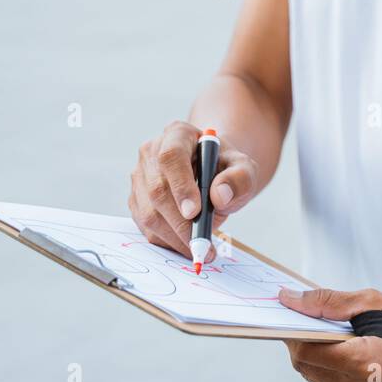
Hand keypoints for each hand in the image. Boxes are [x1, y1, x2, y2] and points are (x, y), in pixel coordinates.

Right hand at [127, 120, 258, 259]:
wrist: (214, 172)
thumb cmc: (227, 168)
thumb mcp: (244, 168)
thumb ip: (240, 178)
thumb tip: (220, 196)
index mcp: (177, 134)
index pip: (171, 157)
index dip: (181, 185)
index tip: (195, 212)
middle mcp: (151, 153)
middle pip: (157, 190)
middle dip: (180, 222)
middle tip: (203, 243)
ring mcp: (140, 177)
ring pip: (148, 213)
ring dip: (175, 236)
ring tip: (202, 247)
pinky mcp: (136, 200)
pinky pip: (146, 227)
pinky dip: (167, 241)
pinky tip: (187, 244)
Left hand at [280, 288, 381, 381]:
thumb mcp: (372, 302)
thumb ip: (328, 302)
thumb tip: (291, 300)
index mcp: (363, 364)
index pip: (307, 350)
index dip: (293, 329)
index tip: (289, 310)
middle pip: (305, 364)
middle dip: (301, 339)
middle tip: (309, 316)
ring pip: (312, 375)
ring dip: (313, 352)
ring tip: (333, 332)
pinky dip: (325, 364)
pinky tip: (342, 349)